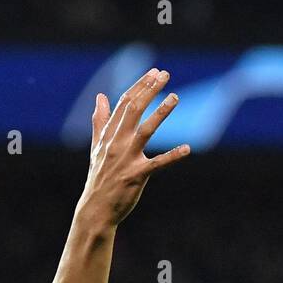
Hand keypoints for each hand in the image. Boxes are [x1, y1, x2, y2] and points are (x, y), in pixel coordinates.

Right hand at [80, 68, 188, 225]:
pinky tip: (187, 149)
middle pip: (133, 110)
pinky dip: (172, 156)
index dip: (140, 86)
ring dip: (160, 113)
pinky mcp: (136, 176)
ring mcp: (126, 160)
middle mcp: (116, 144)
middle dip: (149, 90)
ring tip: (175, 97)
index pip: (124, 104)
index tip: (154, 72)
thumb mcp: (97, 147)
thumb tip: (99, 97)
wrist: (95, 209)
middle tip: (165, 74)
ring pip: (145, 131)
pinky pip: (157, 164)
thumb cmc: (99, 178)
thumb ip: (100, 121)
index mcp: (109, 135)